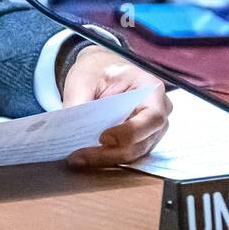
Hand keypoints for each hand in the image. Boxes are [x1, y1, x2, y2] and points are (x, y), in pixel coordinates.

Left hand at [60, 46, 170, 167]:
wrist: (99, 70)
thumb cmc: (96, 70)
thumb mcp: (84, 80)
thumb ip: (79, 104)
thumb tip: (70, 134)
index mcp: (151, 88)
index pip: (152, 117)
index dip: (131, 132)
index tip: (103, 138)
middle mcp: (158, 112)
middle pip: (142, 142)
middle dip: (110, 153)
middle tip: (80, 156)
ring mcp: (151, 130)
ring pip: (133, 154)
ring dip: (105, 159)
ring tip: (77, 158)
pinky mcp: (139, 142)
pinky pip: (125, 155)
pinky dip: (105, 158)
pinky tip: (84, 157)